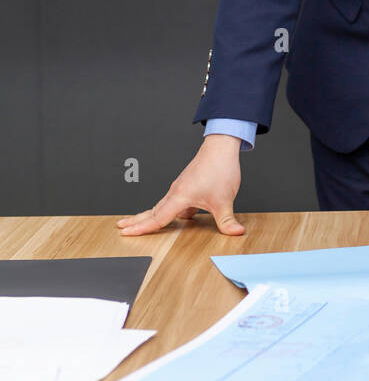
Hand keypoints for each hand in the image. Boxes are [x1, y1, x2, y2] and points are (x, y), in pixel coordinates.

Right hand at [116, 135, 244, 235]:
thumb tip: (236, 232)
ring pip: (162, 205)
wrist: (221, 147)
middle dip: (137, 220)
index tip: (126, 232)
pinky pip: (173, 201)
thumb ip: (227, 220)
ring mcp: (180, 187)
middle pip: (152, 210)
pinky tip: (177, 215)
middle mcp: (176, 192)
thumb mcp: (225, 200)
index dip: (141, 228)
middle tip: (121, 226)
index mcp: (180, 197)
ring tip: (140, 223)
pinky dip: (167, 209)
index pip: (157, 218)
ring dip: (151, 215)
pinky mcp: (187, 184)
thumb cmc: (219, 169)